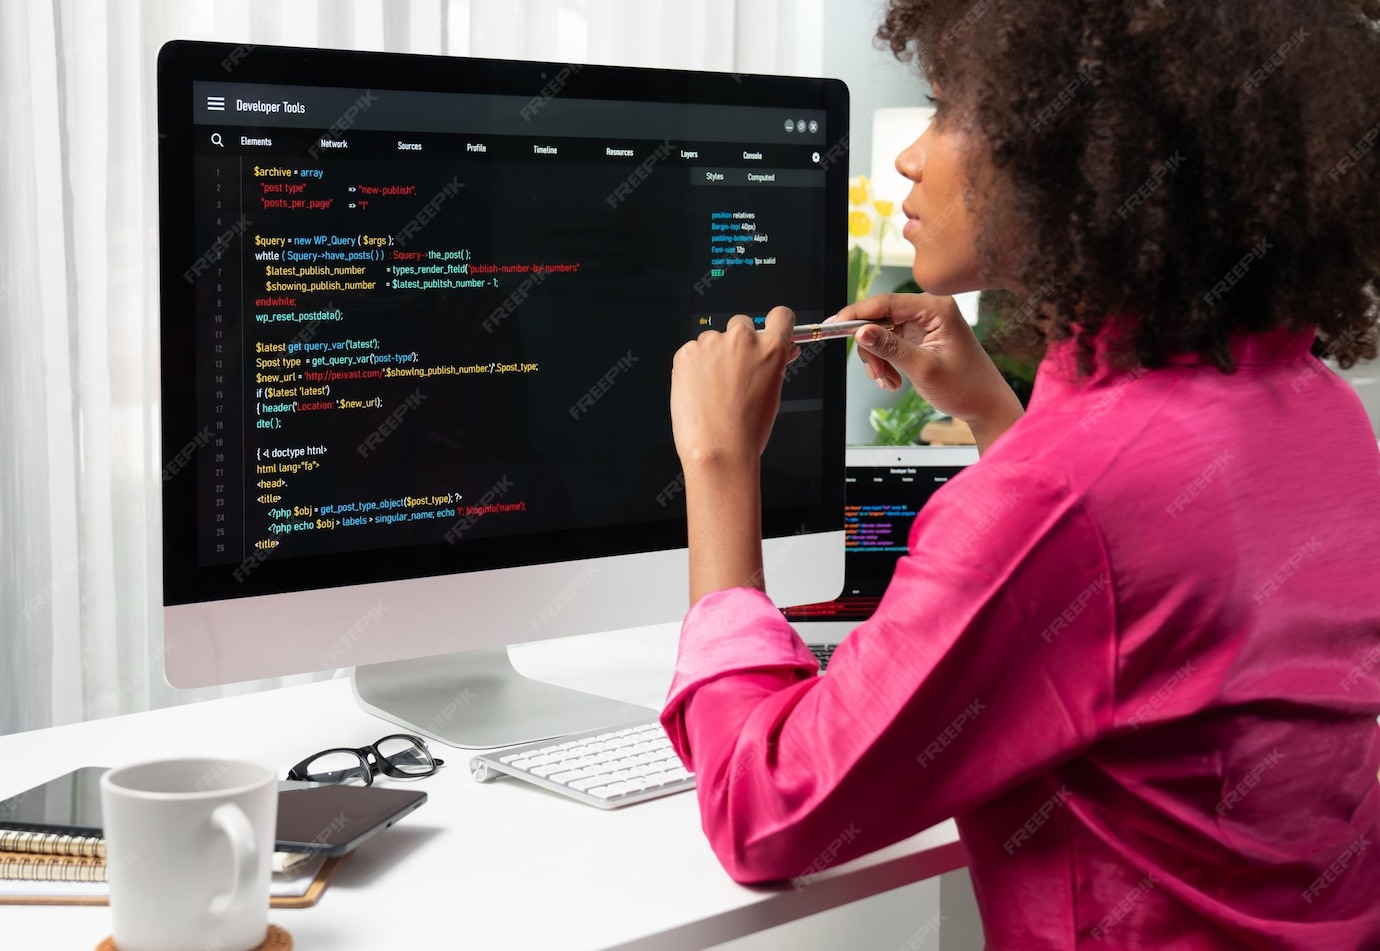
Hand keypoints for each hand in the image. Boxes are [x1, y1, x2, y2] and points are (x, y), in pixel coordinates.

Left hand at [671, 305, 795, 466]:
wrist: (718, 449)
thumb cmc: (747, 429)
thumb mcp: (773, 393)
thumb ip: (776, 364)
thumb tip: (784, 349)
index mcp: (771, 348)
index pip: (780, 316)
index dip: (774, 324)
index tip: (769, 332)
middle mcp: (742, 339)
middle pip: (741, 324)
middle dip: (738, 344)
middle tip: (734, 374)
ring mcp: (711, 344)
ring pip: (713, 340)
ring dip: (713, 356)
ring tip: (714, 390)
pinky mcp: (686, 352)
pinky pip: (692, 352)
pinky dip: (694, 367)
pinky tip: (699, 391)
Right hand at [830, 293, 1024, 451]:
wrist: (985, 406)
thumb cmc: (966, 387)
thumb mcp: (923, 368)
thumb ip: (890, 348)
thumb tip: (861, 332)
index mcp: (936, 308)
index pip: (886, 302)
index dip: (856, 314)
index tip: (834, 326)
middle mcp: (929, 311)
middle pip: (880, 318)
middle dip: (871, 347)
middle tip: (875, 373)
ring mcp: (924, 324)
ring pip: (882, 333)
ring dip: (878, 359)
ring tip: (888, 381)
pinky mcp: (920, 338)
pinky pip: (890, 344)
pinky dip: (886, 363)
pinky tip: (893, 380)